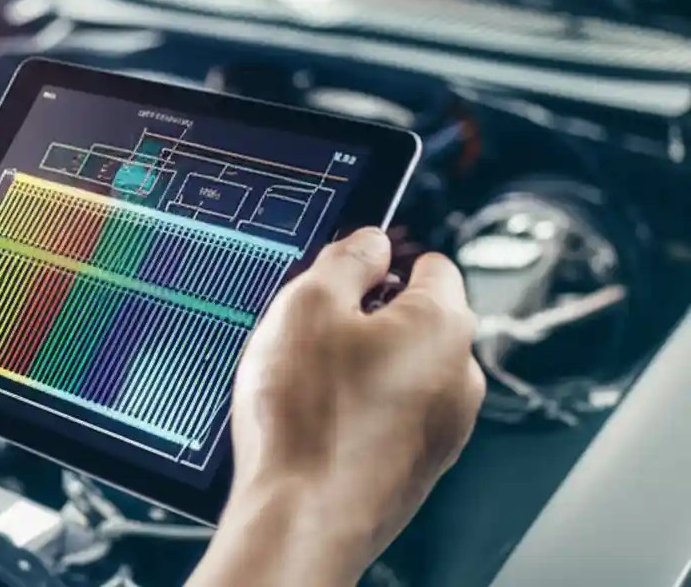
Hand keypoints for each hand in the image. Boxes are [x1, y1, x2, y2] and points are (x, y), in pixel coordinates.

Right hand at [190, 228, 483, 585]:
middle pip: (416, 318)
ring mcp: (445, 427)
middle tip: (309, 333)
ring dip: (362, 367)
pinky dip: (361, 412)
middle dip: (367, 317)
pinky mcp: (421, 466)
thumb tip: (370, 242)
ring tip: (306, 385)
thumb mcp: (307, 304)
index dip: (380, 260)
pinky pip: (394, 416)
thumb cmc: (305, 418)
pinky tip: (317, 423)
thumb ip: (346, 259)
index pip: (430, 262)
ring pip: (402, 370)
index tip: (344, 272)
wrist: (301, 519)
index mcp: (443, 324)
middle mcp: (460, 375)